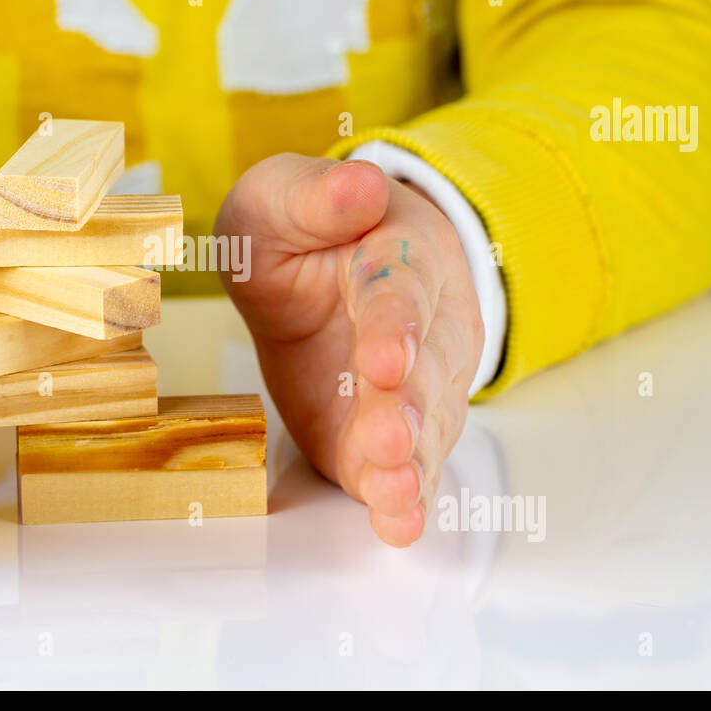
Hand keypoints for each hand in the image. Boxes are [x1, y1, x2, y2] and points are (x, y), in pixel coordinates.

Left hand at [215, 154, 484, 545]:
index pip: (398, 290)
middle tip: (387, 438)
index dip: (392, 325)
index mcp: (397, 256)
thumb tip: (359, 185)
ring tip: (395, 493)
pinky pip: (408, 467)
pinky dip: (405, 499)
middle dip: (404, 407)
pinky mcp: (392, 434)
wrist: (325, 268)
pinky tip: (397, 525)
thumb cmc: (305, 231)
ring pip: (425, 426)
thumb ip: (316, 196)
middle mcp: (425, 326)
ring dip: (409, 462)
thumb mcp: (284, 197)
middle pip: (422, 369)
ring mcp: (416, 386)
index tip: (383, 357)